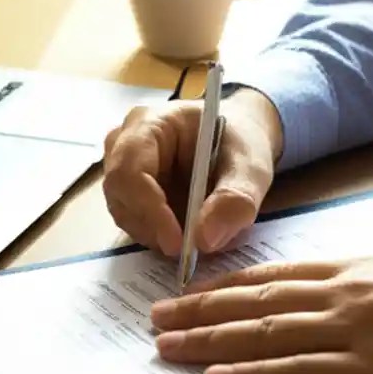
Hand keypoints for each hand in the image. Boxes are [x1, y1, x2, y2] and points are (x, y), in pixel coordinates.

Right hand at [102, 88, 283, 255]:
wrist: (235, 142)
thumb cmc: (239, 143)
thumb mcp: (251, 167)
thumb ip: (235, 199)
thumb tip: (204, 240)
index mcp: (150, 124)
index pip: (130, 170)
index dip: (149, 209)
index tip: (178, 243)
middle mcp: (123, 145)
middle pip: (121, 196)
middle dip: (155, 228)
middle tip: (191, 249)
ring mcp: (121, 171)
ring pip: (126, 216)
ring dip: (159, 235)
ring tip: (198, 234)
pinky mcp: (128, 196)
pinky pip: (135, 224)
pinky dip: (160, 236)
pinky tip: (188, 232)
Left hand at [150, 258, 372, 373]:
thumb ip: (365, 284)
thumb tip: (326, 296)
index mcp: (356, 268)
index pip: (272, 276)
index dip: (222, 286)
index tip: (187, 291)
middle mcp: (346, 294)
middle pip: (255, 302)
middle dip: (199, 310)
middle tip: (155, 318)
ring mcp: (356, 332)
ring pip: (264, 334)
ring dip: (208, 342)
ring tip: (167, 348)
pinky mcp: (372, 372)